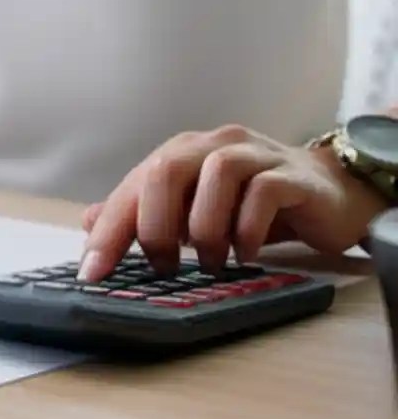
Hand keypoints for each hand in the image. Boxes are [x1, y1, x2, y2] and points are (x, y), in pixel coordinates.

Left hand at [79, 124, 388, 281]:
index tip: (93, 273)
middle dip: (157, 226)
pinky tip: (244, 253)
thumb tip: (88, 222)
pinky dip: (247, 229)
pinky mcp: (293, 175)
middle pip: (166, 171)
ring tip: (211, 260)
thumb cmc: (251, 204)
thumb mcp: (190, 209)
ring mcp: (256, 155)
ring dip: (205, 228)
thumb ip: (141, 212)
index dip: (109, 231)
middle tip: (165, 265)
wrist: (331, 193)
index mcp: (182, 152)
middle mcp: (214, 145)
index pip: (133, 186)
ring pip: (216, 176)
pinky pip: (263, 192)